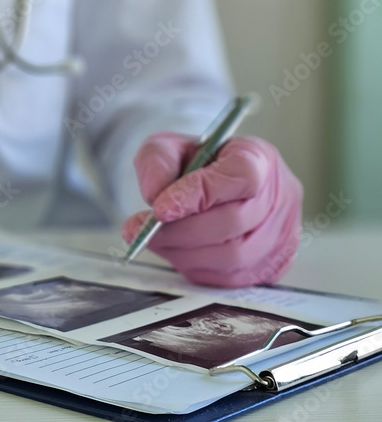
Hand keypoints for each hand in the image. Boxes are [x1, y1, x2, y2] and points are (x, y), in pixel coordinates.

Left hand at [122, 133, 302, 286]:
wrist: (212, 181)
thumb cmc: (195, 163)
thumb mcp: (169, 147)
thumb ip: (158, 161)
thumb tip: (154, 195)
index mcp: (259, 157)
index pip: (240, 177)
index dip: (199, 195)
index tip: (160, 209)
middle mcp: (280, 195)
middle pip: (234, 221)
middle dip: (180, 231)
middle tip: (143, 230)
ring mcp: (282, 233)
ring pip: (233, 256)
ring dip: (184, 253)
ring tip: (155, 241)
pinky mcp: (274, 264)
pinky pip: (233, 278)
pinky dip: (198, 269)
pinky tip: (177, 253)